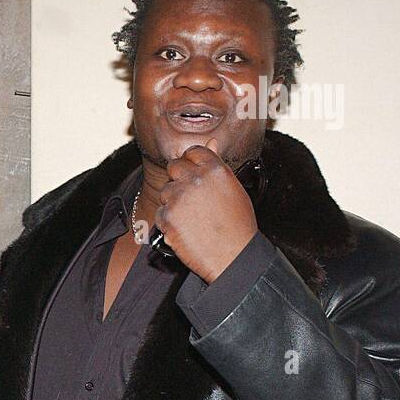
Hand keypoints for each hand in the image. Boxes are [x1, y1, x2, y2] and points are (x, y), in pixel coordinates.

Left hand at [155, 139, 257, 283]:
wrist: (233, 257)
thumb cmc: (238, 225)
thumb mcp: (235, 189)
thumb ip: (218, 164)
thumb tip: (212, 142)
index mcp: (214, 169)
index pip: (193, 151)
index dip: (192, 162)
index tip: (193, 172)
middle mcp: (194, 179)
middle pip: (174, 167)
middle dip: (179, 179)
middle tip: (192, 197)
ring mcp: (178, 197)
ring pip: (165, 190)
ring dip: (174, 201)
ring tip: (193, 217)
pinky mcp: (166, 216)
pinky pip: (160, 212)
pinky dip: (169, 221)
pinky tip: (186, 229)